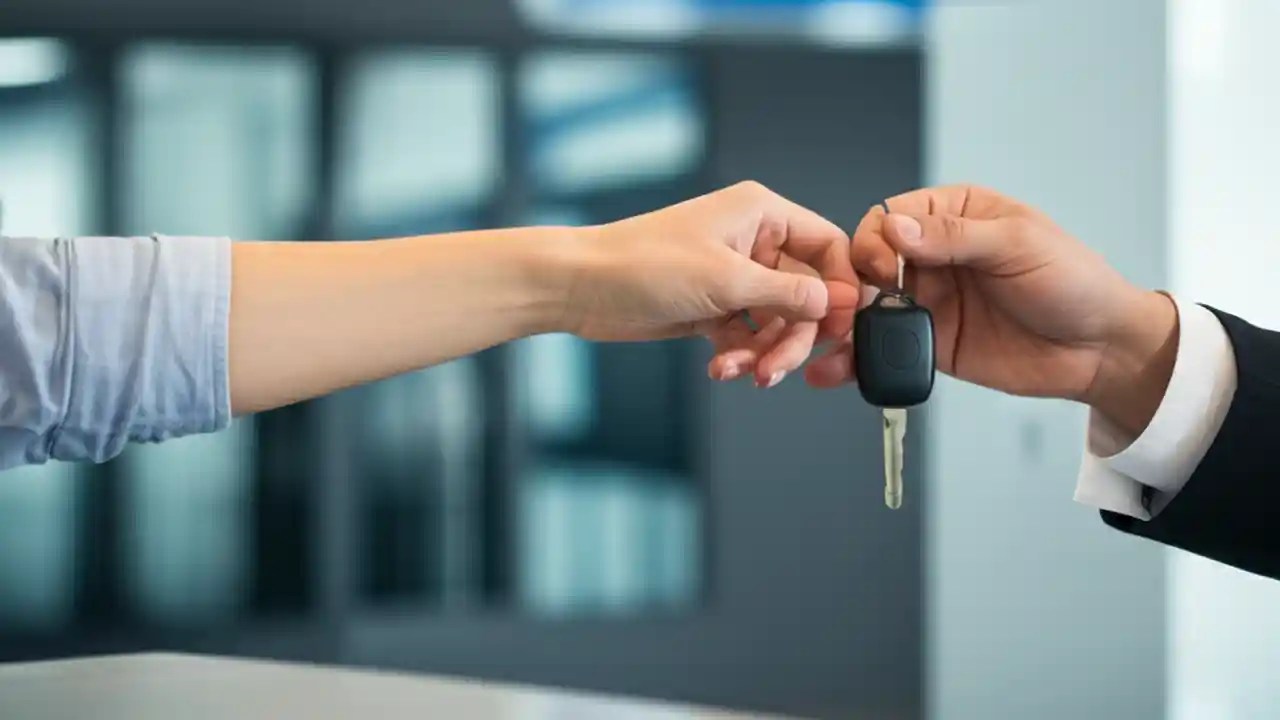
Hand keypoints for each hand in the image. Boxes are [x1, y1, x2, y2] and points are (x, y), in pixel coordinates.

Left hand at [559, 181, 859, 386]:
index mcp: (761, 215)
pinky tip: (721, 368)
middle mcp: (752, 242)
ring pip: (776, 322)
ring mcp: (732, 276)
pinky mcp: (713, 306)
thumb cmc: (643, 264)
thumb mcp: (726, 280)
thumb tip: (838, 301)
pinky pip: (747, 335)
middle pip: (805, 294)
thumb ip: (788, 293)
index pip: (827, 246)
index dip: (840, 287)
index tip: (841, 327)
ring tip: (744, 372)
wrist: (582, 288)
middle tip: (778, 367)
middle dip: (794, 335)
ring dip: (765, 352)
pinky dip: (740, 355)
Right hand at [805, 185, 1177, 435]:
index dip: (875, 240)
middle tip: (854, 308)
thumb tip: (894, 229)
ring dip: (847, 322)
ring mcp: (930, 301)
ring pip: (870, 306)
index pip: (890, 216)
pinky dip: (859, 358)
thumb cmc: (1074, 282)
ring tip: (830, 341)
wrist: (1101, 351)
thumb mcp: (1018, 245)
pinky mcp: (931, 344)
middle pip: (869, 262)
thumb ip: (953, 237)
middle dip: (852, 284)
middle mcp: (935, 255)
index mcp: (954, 216)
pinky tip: (838, 368)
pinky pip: (887, 347)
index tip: (884, 267)